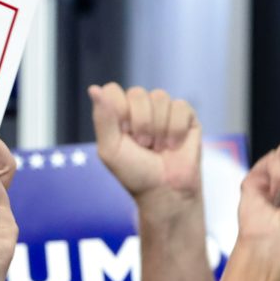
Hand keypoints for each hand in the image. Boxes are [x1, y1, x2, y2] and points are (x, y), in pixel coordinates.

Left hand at [88, 83, 202, 201]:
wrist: (165, 191)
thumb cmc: (135, 173)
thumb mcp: (110, 149)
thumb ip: (103, 118)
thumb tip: (93, 88)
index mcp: (118, 112)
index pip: (113, 91)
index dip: (119, 113)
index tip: (124, 136)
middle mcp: (140, 107)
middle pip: (137, 93)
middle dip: (141, 124)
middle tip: (143, 146)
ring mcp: (163, 109)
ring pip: (160, 97)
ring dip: (158, 130)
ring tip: (159, 148)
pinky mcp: (186, 115)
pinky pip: (180, 106)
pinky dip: (176, 130)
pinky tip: (174, 145)